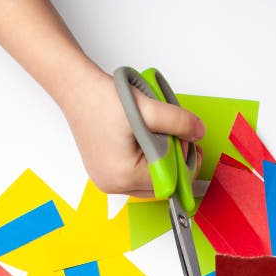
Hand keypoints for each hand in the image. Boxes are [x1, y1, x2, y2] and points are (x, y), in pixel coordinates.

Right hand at [61, 70, 203, 196]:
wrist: (76, 89)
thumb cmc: (102, 99)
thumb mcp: (148, 108)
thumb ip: (178, 122)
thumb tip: (199, 133)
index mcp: (123, 175)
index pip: (168, 182)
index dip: (185, 165)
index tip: (191, 146)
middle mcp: (113, 184)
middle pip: (159, 186)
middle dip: (175, 164)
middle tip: (180, 138)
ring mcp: (107, 181)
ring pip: (149, 181)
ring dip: (161, 162)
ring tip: (161, 136)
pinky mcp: (105, 173)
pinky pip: (135, 175)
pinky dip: (147, 161)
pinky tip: (148, 141)